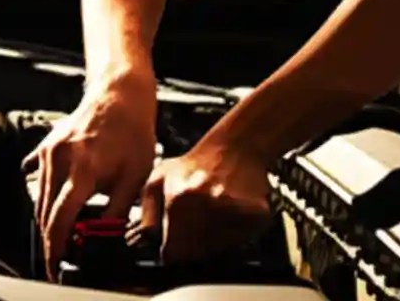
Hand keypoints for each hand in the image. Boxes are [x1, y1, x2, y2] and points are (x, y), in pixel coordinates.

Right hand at [22, 73, 156, 279]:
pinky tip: (59, 201)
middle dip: (51, 237)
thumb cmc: (131, 131)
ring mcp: (48, 152)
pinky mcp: (45, 147)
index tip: (56, 263)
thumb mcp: (134, 177)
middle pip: (44, 213)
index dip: (56, 247)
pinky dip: (44, 196)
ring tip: (65, 230)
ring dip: (48, 218)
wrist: (120, 96)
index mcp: (82, 171)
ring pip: (38, 198)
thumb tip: (104, 236)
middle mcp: (59, 161)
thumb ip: (116, 212)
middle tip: (62, 252)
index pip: (59, 220)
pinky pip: (37, 179)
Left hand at [138, 133, 272, 263]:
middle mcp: (206, 204)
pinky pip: (240, 240)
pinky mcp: (256, 214)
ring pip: (216, 248)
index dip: (171, 250)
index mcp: (179, 199)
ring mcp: (233, 210)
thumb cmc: (195, 164)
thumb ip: (147, 213)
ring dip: (212, 239)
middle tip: (194, 222)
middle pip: (194, 253)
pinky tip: (228, 212)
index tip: (172, 244)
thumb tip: (143, 241)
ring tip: (211, 213)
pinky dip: (234, 233)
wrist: (235, 146)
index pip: (173, 252)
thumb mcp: (158, 179)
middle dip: (190, 244)